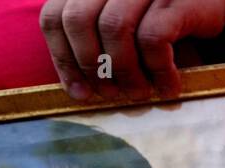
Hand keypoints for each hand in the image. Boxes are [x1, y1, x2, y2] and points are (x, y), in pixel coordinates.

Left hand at [40, 0, 224, 100]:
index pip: (55, 15)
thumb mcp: (122, 21)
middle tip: (110, 94)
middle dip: (90, 66)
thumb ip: (94, 39)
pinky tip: (169, 86)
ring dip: (126, 73)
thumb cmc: (163, 17)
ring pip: (114, 29)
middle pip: (77, 20)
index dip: (62, 57)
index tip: (79, 91)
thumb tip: (77, 88)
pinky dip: (159, 71)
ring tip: (141, 93)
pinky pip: (154, 39)